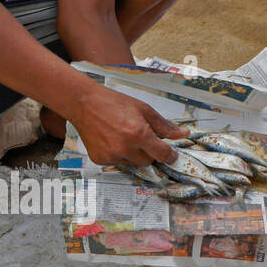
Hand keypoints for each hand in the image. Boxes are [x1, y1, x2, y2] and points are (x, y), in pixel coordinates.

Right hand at [70, 83, 187, 166]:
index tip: (171, 155)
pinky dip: (119, 155)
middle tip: (140, 137)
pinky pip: (117, 163)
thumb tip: (182, 134)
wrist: (84, 103)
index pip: (162, 155)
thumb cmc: (112, 103)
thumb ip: (163, 125)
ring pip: (133, 164)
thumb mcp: (143, 109)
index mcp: (138, 134)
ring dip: (133, 154)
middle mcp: (125, 148)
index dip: (169, 155)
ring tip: (123, 136)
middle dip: (149, 151)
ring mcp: (111, 156)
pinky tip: (112, 140)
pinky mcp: (100, 159)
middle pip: (148, 161)